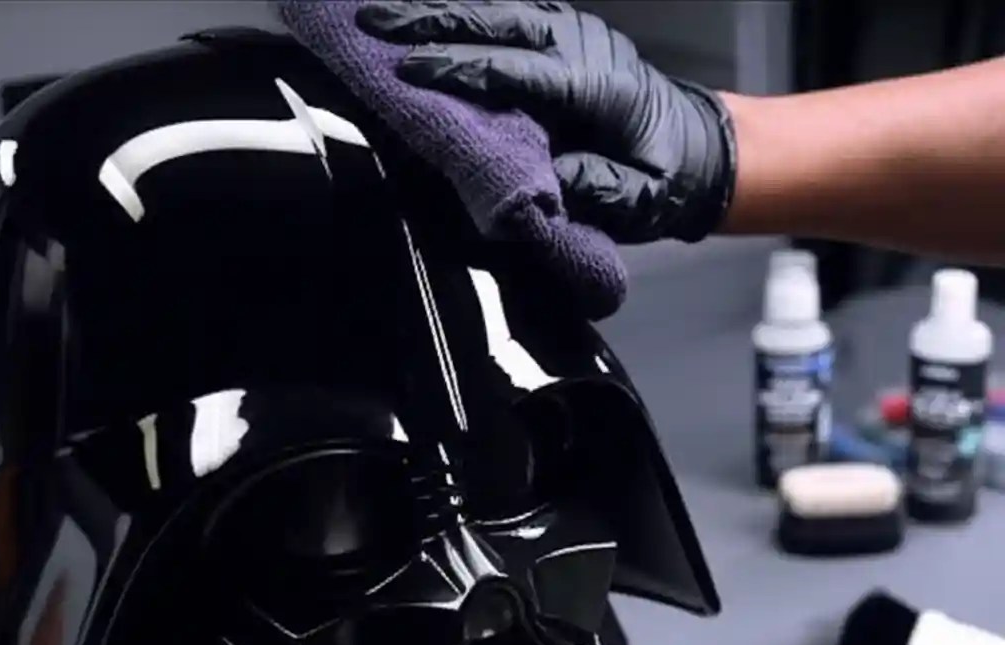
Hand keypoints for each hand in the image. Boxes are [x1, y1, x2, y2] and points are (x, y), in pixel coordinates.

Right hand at [356, 0, 736, 243]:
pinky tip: (425, 3)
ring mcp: (572, 32)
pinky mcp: (564, 31)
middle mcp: (580, 47)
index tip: (408, 70)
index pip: (514, 70)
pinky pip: (508, 9)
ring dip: (437, 6)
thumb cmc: (663, 178)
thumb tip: (553, 179)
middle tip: (371, 22)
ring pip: (497, 8)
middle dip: (430, 21)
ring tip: (379, 9)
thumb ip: (600, 188)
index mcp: (596, 87)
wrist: (699, 149)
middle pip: (496, 23)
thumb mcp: (643, 199)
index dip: (459, 69)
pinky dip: (465, 5)